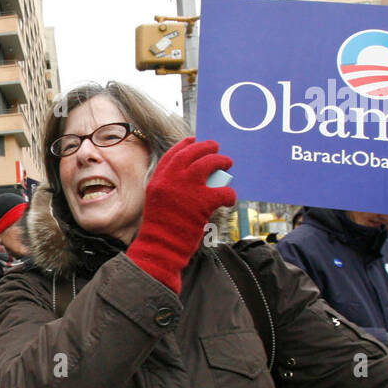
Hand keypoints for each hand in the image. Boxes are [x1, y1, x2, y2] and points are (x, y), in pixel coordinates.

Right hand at [126, 137, 236, 292]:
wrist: (161, 247)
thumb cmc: (160, 231)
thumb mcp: (157, 203)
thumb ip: (169, 189)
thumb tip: (189, 181)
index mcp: (158, 180)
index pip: (172, 156)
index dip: (184, 145)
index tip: (193, 140)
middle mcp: (171, 180)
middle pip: (191, 154)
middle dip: (206, 147)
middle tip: (216, 148)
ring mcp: (187, 189)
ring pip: (209, 164)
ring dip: (221, 161)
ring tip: (228, 163)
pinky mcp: (202, 202)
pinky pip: (223, 191)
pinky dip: (229, 194)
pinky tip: (229, 199)